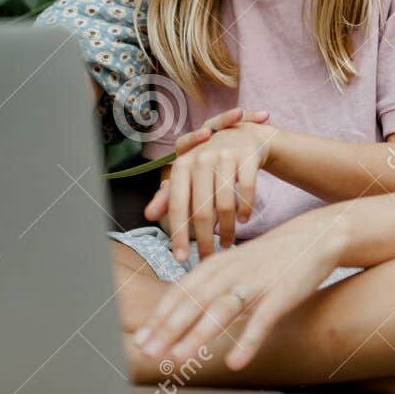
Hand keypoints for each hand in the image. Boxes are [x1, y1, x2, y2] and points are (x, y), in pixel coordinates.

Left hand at [136, 210, 349, 369]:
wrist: (315, 237)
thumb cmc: (270, 257)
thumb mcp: (234, 264)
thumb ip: (209, 285)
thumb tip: (180, 311)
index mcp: (216, 265)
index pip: (180, 292)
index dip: (160, 316)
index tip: (141, 339)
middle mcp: (231, 272)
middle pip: (194, 301)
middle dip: (168, 328)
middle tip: (149, 352)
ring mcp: (255, 283)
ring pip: (221, 310)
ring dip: (198, 335)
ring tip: (180, 358)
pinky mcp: (281, 294)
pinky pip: (262, 321)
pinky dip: (248, 341)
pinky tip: (236, 362)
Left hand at [144, 110, 276, 261]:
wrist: (241, 134)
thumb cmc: (208, 162)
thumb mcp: (186, 176)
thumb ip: (168, 196)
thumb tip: (147, 216)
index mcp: (181, 165)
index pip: (177, 206)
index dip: (178, 234)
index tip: (180, 259)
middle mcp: (201, 159)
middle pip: (202, 211)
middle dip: (204, 240)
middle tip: (207, 259)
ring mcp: (225, 156)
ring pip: (226, 204)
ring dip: (228, 230)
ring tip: (228, 243)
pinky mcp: (247, 156)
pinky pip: (247, 190)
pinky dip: (246, 209)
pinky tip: (244, 220)